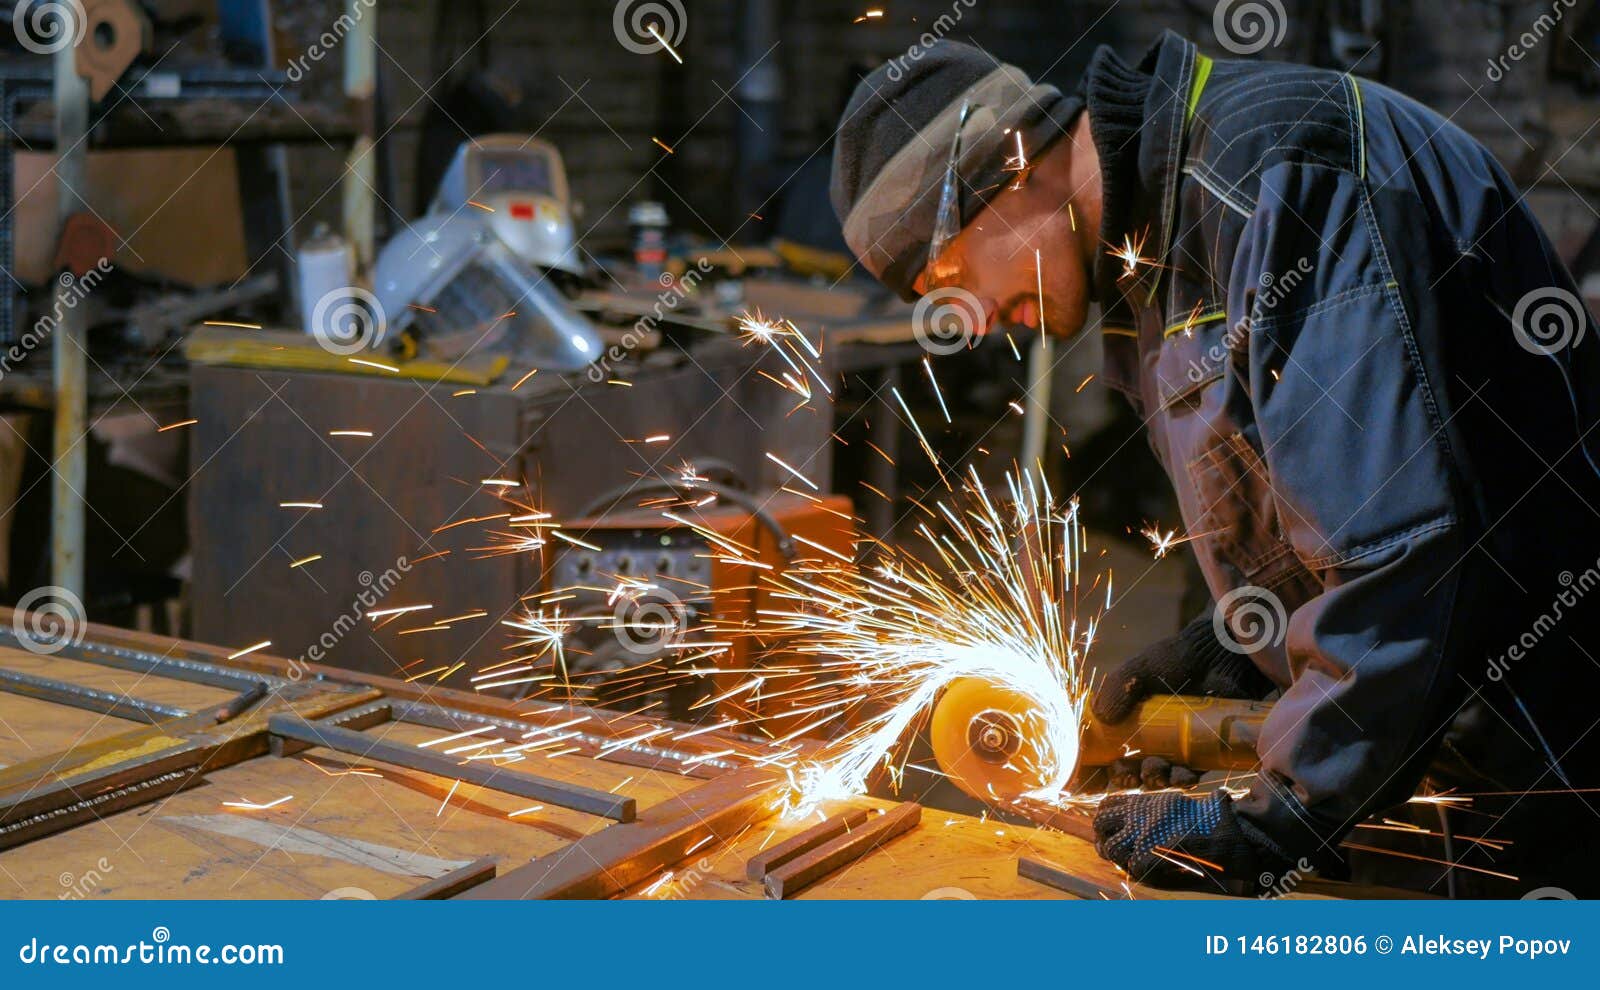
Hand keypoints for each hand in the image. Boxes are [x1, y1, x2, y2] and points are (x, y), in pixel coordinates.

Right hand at [1091, 614, 1272, 788]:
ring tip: (1155, 771)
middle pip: (1130, 769)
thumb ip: (1117, 687)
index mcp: (1128, 720)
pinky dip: (1183, 780)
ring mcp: (1176, 746)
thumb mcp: (1138, 670)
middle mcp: (1149, 737)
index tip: (1095, 777)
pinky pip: (1189, 774)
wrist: (1218, 657)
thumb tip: (1101, 716)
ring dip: (1153, 780)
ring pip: (1159, 775)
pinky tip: (1183, 775)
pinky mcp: (1201, 752)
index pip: (1107, 750)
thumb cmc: (1175, 659)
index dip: (1099, 768)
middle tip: (1128, 776)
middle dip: (1125, 778)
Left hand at [1093, 790, 1291, 893]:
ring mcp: (1144, 834)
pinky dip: (1139, 871)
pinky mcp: (1152, 854)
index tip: (1113, 832)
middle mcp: (1141, 815)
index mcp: (1147, 802)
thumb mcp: (1178, 810)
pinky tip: (1152, 871)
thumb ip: (1153, 815)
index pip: (1108, 805)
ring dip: (1119, 857)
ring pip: (1111, 848)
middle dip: (1105, 838)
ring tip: (1134, 862)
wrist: (1236, 836)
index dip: (1107, 820)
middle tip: (1117, 850)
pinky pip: (1133, 866)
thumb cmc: (1212, 824)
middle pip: (1100, 823)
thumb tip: (1131, 825)